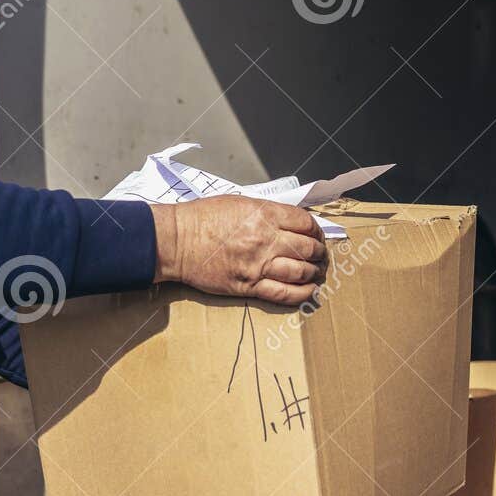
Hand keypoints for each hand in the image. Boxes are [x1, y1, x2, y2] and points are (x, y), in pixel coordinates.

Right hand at [150, 196, 327, 305]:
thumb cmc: (201, 218)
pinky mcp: (248, 286)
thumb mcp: (238, 202)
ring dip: (314, 273)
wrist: (176, 241)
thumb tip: (288, 221)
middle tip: (320, 256)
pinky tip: (309, 290)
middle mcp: (265, 239)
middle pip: (308, 248)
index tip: (316, 235)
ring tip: (316, 272)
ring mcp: (258, 265)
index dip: (316, 230)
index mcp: (264, 214)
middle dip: (319, 253)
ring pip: (301, 272)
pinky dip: (302, 293)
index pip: (305, 223)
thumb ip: (265, 211)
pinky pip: (284, 293)